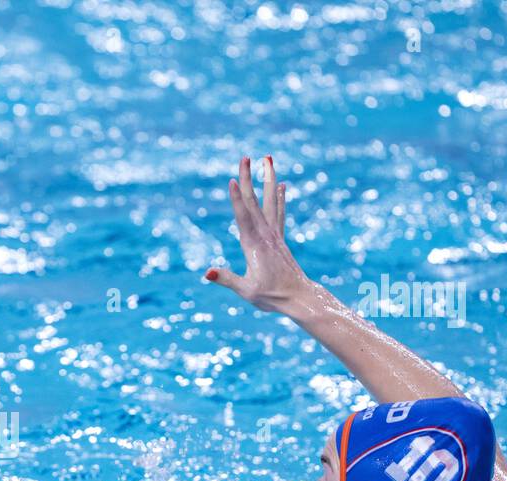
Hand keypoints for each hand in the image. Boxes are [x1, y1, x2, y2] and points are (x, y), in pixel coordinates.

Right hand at [203, 155, 316, 314]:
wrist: (299, 298)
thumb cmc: (271, 296)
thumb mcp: (246, 291)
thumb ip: (227, 279)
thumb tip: (207, 273)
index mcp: (253, 245)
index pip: (243, 216)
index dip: (237, 198)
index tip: (233, 179)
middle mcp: (265, 235)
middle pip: (254, 201)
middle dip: (249, 178)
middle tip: (246, 157)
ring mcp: (274, 235)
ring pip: (270, 201)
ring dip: (268, 179)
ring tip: (268, 159)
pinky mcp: (279, 239)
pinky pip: (279, 213)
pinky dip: (279, 197)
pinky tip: (281, 185)